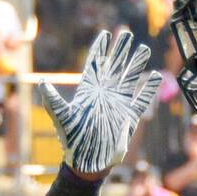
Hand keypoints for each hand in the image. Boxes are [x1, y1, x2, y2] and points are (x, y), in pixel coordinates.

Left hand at [41, 31, 160, 176]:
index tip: (105, 34)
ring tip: (143, 48)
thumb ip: (53, 100)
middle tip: (126, 33)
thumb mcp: (62, 118)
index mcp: (88, 92)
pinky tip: (155, 77)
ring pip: (129, 79)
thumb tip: (41, 83)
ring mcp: (117, 104)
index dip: (100, 49)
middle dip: (120, 50)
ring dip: (136, 64)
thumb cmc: (72, 141)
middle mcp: (104, 95)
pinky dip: (148, 90)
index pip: (95, 65)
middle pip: (114, 67)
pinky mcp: (129, 116)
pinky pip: (141, 100)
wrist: (88, 162)